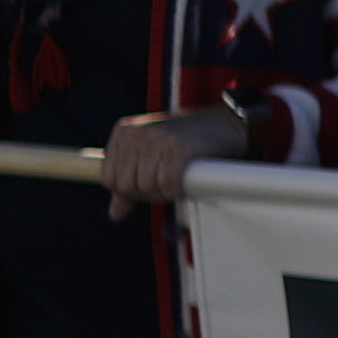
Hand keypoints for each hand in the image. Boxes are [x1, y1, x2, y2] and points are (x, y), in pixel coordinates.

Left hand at [99, 105, 244, 211]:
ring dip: (165, 193)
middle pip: (125, 185)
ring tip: (180, 180)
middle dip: (148, 193)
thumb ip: (131, 181)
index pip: (109, 178)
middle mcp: (136, 132)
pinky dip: (178, 190)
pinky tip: (188, 183)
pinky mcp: (177, 147)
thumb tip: (115, 214)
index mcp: (124, 132)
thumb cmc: (191, 143)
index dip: (131, 190)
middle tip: (169, 185)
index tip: (154, 184)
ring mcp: (156, 137)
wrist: (229, 124)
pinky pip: (167, 184)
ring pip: (145, 186)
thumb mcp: (152, 157)